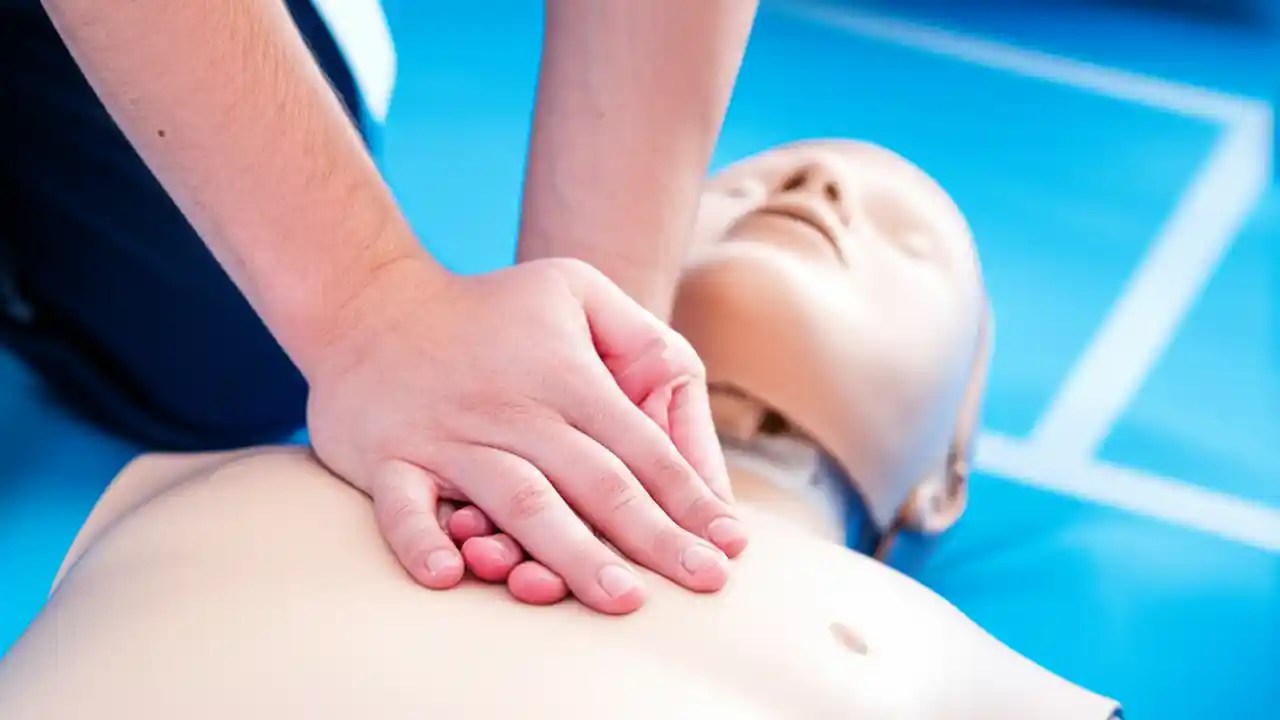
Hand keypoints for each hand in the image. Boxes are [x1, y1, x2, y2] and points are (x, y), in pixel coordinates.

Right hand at [306, 253, 746, 613]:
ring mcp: (450, 438)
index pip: (641, 447)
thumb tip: (678, 381)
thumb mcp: (573, 287)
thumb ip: (635, 330)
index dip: (689, 496)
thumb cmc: (487, 305)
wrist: (369, 300)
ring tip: (617, 596)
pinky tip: (449, 575)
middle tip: (702, 581)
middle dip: (654, 536)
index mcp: (565, 378)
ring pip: (518, 500)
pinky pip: (404, 506)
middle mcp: (514, 412)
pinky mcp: (390, 459)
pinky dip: (420, 539)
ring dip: (569, 550)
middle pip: (596, 482)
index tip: (729, 545)